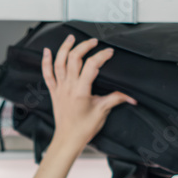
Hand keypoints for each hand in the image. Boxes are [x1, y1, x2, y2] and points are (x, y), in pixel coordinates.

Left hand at [42, 35, 135, 151]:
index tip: (109, 52)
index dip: (101, 56)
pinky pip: (47, 74)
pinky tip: (46, 51)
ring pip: (59, 63)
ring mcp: (59, 88)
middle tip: (93, 42)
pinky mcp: (54, 92)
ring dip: (64, 48)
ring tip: (71, 38)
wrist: (68, 139)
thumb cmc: (83, 128)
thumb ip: (116, 99)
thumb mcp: (102, 112)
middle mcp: (68, 87)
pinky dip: (45, 62)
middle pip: (74, 59)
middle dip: (84, 47)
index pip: (91, 66)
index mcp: (81, 91)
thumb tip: (131, 96)